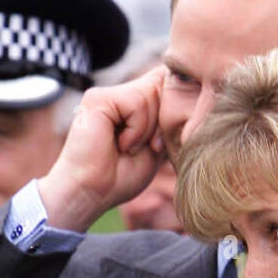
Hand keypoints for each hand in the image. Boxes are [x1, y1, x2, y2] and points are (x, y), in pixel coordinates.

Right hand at [37, 66, 166, 230]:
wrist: (91, 193)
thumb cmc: (121, 177)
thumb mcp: (157, 145)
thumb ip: (168, 117)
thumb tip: (185, 89)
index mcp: (133, 103)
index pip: (166, 84)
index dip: (172, 113)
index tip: (157, 146)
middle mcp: (119, 94)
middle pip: (162, 84)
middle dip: (162, 123)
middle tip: (144, 148)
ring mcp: (107, 94)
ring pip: (151, 93)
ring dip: (148, 130)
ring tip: (128, 148)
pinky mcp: (97, 98)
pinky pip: (136, 103)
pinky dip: (136, 130)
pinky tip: (120, 144)